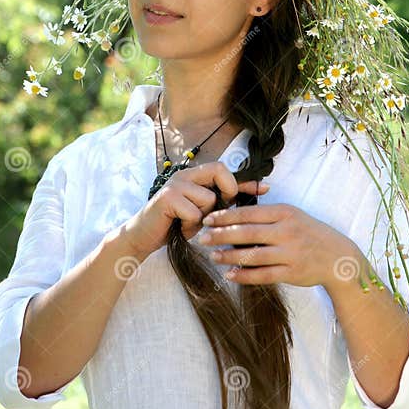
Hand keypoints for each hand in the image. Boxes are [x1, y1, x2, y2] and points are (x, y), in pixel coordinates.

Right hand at [123, 161, 269, 259]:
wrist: (142, 237)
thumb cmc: (174, 225)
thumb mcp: (201, 213)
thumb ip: (220, 203)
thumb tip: (249, 198)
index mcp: (194, 175)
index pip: (226, 171)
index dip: (246, 180)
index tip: (266, 188)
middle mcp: (185, 174)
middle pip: (220, 171)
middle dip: (227, 192)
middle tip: (219, 210)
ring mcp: (176, 184)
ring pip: (209, 198)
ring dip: (203, 218)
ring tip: (189, 224)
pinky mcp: (168, 197)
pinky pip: (194, 212)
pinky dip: (190, 226)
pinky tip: (179, 228)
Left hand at [197, 202, 360, 288]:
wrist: (337, 256)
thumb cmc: (309, 232)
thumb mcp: (292, 214)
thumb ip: (268, 212)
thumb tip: (236, 212)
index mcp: (284, 212)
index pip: (249, 213)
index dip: (226, 216)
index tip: (208, 218)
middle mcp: (286, 231)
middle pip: (247, 233)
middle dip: (222, 235)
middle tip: (202, 237)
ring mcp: (290, 253)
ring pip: (253, 255)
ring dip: (229, 256)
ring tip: (213, 256)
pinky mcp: (292, 273)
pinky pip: (263, 275)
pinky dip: (244, 275)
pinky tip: (229, 275)